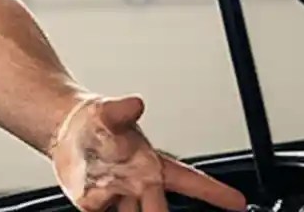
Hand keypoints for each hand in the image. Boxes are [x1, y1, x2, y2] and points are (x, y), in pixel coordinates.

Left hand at [49, 95, 246, 211]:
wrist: (64, 133)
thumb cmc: (96, 122)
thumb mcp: (108, 113)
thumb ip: (122, 111)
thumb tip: (135, 102)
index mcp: (152, 165)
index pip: (190, 180)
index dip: (215, 192)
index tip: (238, 203)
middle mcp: (139, 185)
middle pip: (159, 210)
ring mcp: (119, 197)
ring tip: (125, 205)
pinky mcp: (96, 205)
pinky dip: (101, 208)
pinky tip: (101, 203)